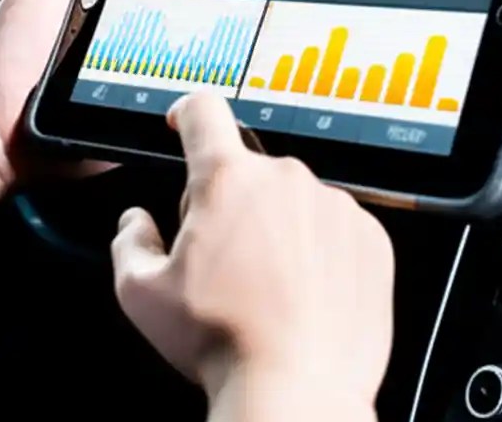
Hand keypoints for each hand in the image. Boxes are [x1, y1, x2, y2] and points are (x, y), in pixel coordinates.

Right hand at [110, 93, 394, 420]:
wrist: (298, 389)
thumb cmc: (222, 342)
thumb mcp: (140, 293)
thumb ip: (129, 241)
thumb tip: (137, 223)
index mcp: (227, 179)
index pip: (203, 111)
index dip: (187, 111)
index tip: (185, 121)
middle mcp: (286, 180)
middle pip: (248, 171)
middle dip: (231, 204)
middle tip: (222, 262)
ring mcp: (336, 207)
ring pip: (295, 202)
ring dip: (278, 229)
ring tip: (267, 289)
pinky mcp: (372, 239)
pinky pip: (336, 230)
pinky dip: (320, 254)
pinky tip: (303, 296)